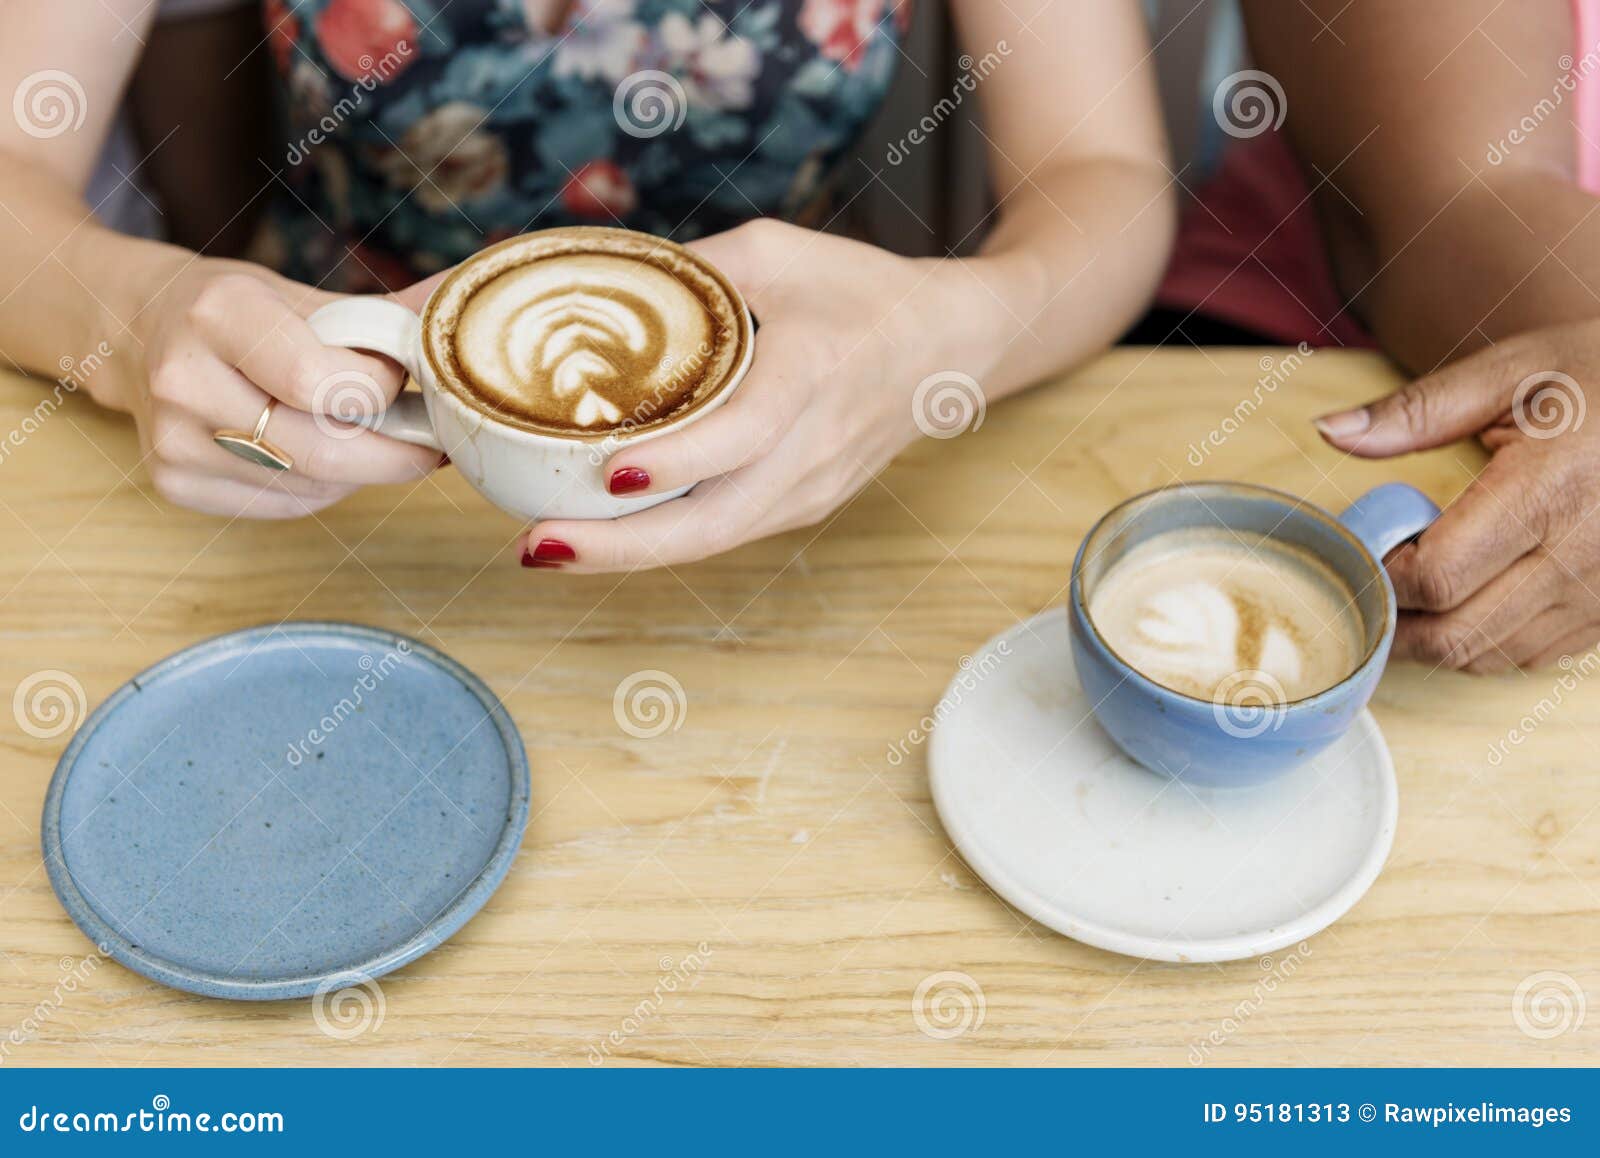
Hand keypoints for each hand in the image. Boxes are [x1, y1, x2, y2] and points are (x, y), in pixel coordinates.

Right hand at [107, 256, 444, 517]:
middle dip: (391, 453)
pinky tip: (318, 456)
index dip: (379, 391)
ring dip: (358, 472)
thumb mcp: (302, 296)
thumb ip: (388, 315)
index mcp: (218, 313)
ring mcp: (172, 439)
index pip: (325, 382)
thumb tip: (469, 297)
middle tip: (425, 443)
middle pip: (323, 450)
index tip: (397, 382)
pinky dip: (319, 488)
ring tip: (367, 439)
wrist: (133, 327)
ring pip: (309, 487)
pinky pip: (282, 506)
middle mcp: (183, 378)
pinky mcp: (173, 482)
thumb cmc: (235, 309)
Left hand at [514, 219, 994, 570]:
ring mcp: (809, 489)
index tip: (611, 470)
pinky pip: (723, 533)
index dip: (679, 459)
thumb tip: (586, 282)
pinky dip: (659, 541)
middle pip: (716, 523)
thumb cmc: (860, 292)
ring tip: (545, 546)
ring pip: (713, 542)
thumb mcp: (775, 253)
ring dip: (628, 554)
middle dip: (622, 546)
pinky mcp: (800, 507)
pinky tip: (600, 534)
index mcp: (814, 372)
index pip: (745, 432)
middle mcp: (813, 447)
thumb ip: (688, 269)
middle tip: (537, 545)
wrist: (948, 348)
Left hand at [1314, 321, 1599, 670]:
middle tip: (1363, 586)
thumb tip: (1328, 430)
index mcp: (1552, 488)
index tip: (1360, 550)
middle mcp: (1584, 554)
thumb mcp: (1512, 370)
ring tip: (1411, 586)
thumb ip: (1417, 410)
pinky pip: (1528, 656)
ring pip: (1488, 656)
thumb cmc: (1599, 376)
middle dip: (1392, 622)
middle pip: (1455, 635)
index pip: (1436, 575)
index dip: (1381, 575)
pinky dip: (1482, 639)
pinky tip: (1467, 594)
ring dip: (1433, 637)